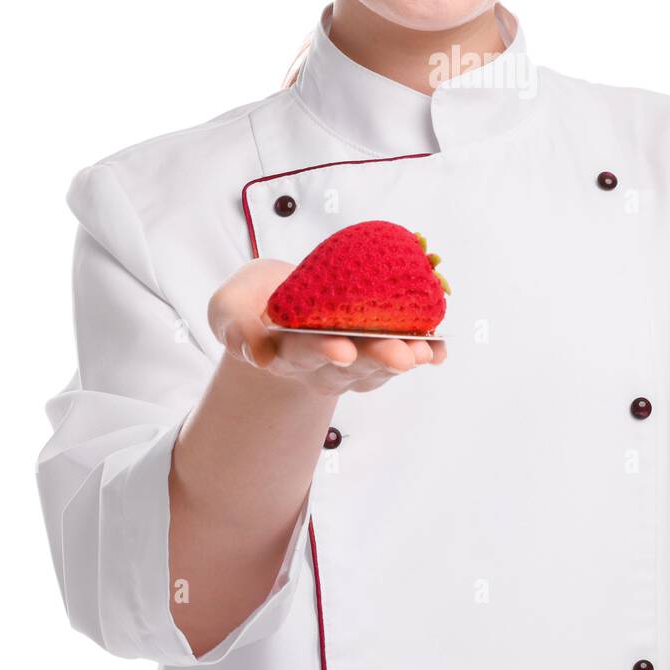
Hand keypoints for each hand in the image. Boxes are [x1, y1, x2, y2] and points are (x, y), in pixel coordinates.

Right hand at [207, 257, 446, 396]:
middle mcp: (320, 363)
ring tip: (426, 351)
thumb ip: (236, 329)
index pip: (303, 353)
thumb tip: (260, 353)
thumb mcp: (227, 309)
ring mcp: (349, 361)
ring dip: (405, 358)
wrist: (272, 305)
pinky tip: (441, 349)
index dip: (323, 351)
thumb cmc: (250, 304)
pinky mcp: (372, 350)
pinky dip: (424, 352)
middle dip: (378, 358)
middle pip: (352, 365)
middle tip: (403, 357)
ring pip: (379, 365)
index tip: (342, 350)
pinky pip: (401, 356)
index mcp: (283, 352)